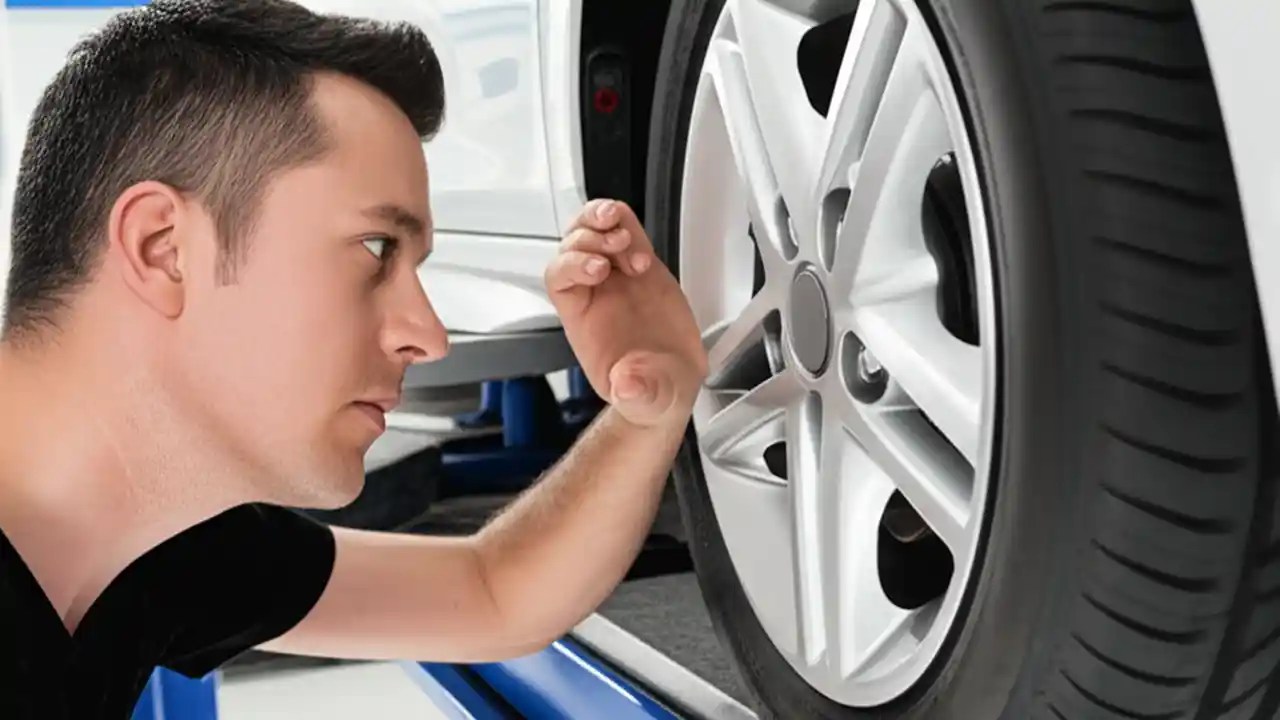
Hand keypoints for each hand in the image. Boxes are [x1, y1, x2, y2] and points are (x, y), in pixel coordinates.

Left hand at [545, 199, 707, 427]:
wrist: (673, 383)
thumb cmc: (650, 392)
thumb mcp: (645, 400)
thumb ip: (637, 393)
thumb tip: (628, 385)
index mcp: (584, 322)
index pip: (558, 279)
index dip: (573, 265)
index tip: (600, 270)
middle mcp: (595, 295)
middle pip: (571, 247)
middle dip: (590, 239)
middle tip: (618, 246)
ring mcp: (617, 279)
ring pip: (592, 231)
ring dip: (603, 222)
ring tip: (625, 237)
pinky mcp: (640, 268)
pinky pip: (623, 231)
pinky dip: (626, 223)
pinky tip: (637, 239)